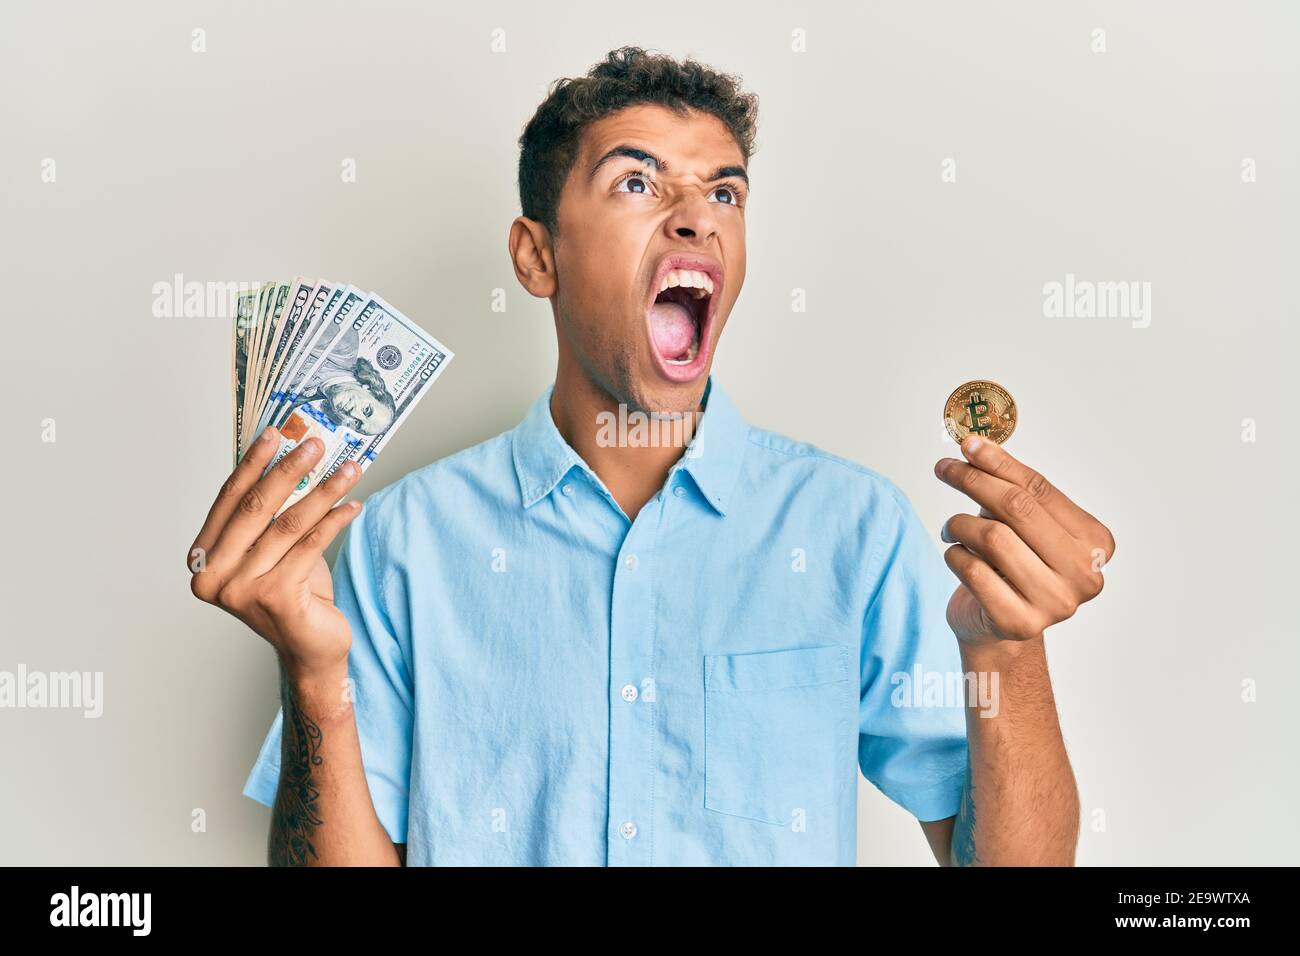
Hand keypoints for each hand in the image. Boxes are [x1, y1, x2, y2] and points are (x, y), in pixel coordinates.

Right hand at [187, 427, 362, 674]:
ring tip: (349, 469)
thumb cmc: (292, 593)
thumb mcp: (274, 548)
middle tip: (316, 444)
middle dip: (289, 470)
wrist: (311, 649)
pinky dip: (335, 521)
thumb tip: (288, 454)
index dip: (253, 464)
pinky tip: (353, 505)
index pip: (229, 500)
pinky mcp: (275, 599)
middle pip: (256, 508)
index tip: (275, 433)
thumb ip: (269, 512)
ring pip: (288, 524)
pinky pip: (310, 545)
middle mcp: (214, 577)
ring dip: (323, 491)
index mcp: (203, 559)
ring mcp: (241, 591)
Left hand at [934, 436, 1114, 646]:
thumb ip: (1008, 486)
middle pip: (1018, 508)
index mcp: (1096, 542)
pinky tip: (956, 555)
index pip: (1040, 489)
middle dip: (974, 481)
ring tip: (951, 528)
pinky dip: (954, 554)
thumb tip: (975, 446)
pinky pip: (972, 570)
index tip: (968, 444)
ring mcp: (1055, 603)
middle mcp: (1085, 574)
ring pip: (993, 537)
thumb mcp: (1020, 524)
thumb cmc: (1012, 567)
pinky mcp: (1019, 623)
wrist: (1000, 630)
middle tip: (945, 468)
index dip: (999, 462)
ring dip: (959, 523)